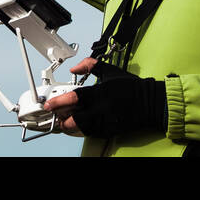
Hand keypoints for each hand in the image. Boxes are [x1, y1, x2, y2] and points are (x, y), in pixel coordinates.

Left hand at [44, 57, 167, 137]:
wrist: (150, 103)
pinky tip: (77, 125)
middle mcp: (102, 109)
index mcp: (101, 92)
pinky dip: (81, 130)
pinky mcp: (110, 131)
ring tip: (63, 121)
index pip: (75, 98)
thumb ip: (91, 66)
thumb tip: (74, 68)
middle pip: (75, 119)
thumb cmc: (131, 86)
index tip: (49, 104)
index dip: (59, 103)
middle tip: (54, 116)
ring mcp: (106, 122)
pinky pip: (91, 133)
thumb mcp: (111, 71)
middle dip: (61, 119)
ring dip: (69, 126)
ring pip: (81, 129)